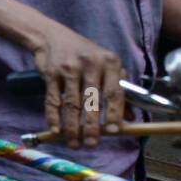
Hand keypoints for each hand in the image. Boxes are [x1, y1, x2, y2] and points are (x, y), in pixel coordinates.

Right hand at [30, 23, 125, 148]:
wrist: (53, 36)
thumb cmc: (84, 54)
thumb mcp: (105, 66)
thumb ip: (117, 89)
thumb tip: (130, 117)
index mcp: (110, 62)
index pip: (114, 92)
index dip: (114, 113)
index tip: (113, 131)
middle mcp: (91, 64)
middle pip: (92, 101)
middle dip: (92, 126)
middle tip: (92, 143)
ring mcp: (69, 68)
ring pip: (72, 104)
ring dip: (72, 127)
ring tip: (74, 142)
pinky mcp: (51, 73)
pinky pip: (53, 100)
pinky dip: (53, 117)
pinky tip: (56, 130)